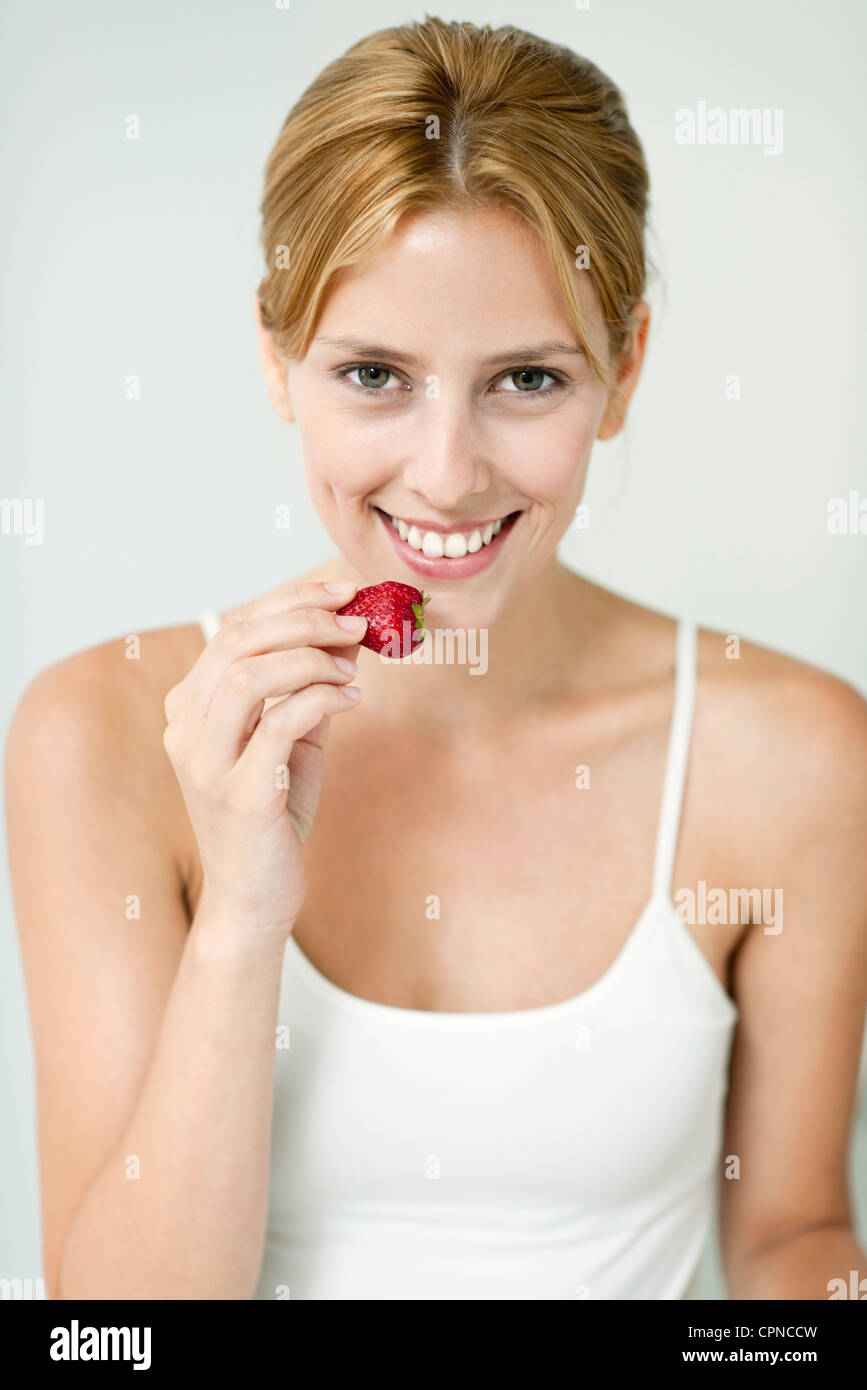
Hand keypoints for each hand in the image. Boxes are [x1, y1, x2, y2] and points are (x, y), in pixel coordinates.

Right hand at [163, 579, 365, 938]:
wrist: (255, 896)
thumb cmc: (272, 814)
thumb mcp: (290, 739)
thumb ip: (307, 687)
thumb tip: (346, 632)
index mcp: (190, 707)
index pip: (234, 628)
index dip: (291, 600)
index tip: (342, 591)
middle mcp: (186, 729)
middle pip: (237, 641)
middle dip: (305, 619)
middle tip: (356, 621)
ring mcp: (207, 763)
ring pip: (248, 676)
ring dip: (311, 657)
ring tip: (352, 666)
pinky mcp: (239, 795)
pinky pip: (279, 725)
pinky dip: (321, 701)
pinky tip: (350, 701)